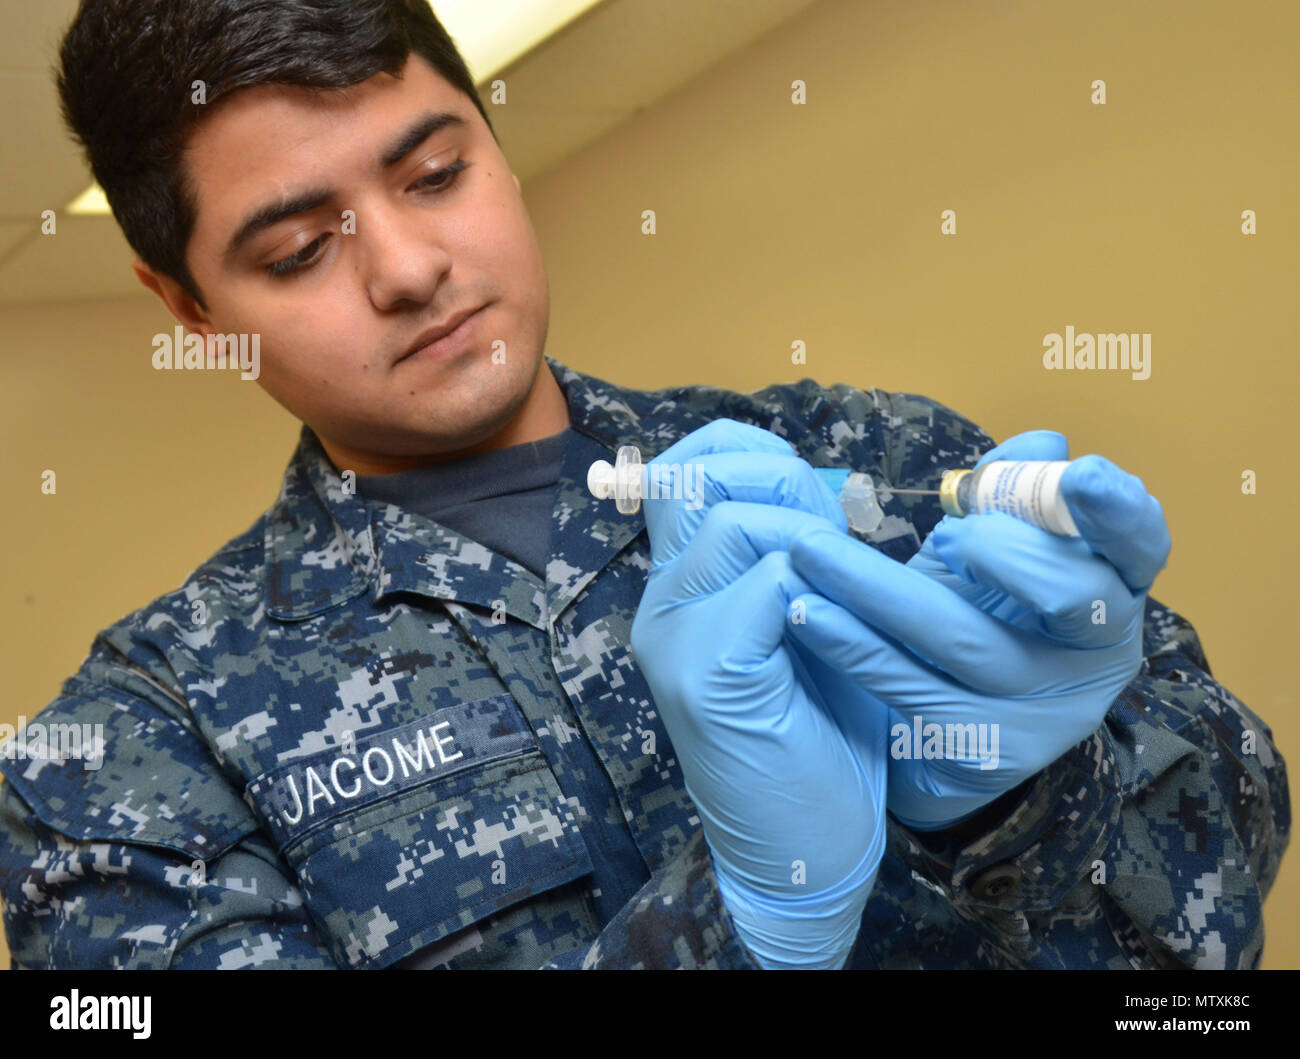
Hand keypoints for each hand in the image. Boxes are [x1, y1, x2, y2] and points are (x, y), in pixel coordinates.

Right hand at [630, 420, 887, 968]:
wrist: (804, 850)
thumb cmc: (818, 736)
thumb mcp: (806, 625)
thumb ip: (792, 557)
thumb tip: (823, 482)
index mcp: (681, 588)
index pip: (681, 469)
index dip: (743, 451)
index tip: (810, 489)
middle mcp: (663, 603)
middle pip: (703, 477)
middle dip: (788, 486)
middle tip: (838, 543)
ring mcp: (675, 637)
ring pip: (741, 526)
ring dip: (815, 544)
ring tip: (848, 597)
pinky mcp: (708, 674)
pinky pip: (772, 584)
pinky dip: (824, 593)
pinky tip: (844, 635)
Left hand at [785, 430, 1170, 829]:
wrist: (947, 728)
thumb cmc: (979, 612)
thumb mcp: (1000, 551)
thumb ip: (1015, 496)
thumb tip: (1042, 443)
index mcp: (1114, 586)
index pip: (1141, 543)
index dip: (1119, 509)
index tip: (1081, 475)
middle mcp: (1095, 653)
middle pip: (1067, 594)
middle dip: (998, 548)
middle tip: (943, 533)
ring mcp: (1044, 710)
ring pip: (965, 640)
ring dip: (877, 588)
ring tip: (807, 551)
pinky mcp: (984, 750)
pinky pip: (911, 689)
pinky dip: (852, 646)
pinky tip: (802, 612)